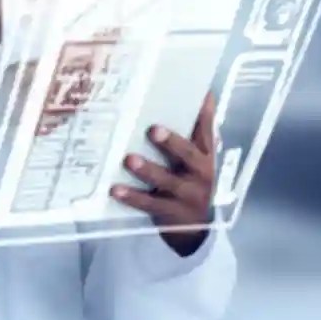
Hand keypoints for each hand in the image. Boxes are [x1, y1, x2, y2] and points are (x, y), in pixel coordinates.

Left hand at [110, 91, 216, 256]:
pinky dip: (132, 197)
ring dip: (148, 170)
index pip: (205, 132)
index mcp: (205, 155)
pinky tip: (115, 189)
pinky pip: (149, 204)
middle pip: (188, 156)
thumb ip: (200, 127)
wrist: (195, 226)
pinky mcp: (169, 212)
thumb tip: (205, 93)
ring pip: (167, 181)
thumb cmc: (192, 178)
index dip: (203, 114)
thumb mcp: (200, 155)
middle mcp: (200, 173)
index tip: (199, 94)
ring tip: (129, 159)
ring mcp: (186, 194)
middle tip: (153, 130)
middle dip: (172, 143)